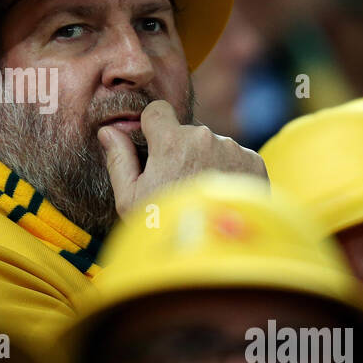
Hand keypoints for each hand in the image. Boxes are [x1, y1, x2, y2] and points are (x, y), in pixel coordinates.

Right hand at [97, 99, 266, 219]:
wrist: (214, 252)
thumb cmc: (165, 228)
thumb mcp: (129, 199)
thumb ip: (118, 159)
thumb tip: (108, 132)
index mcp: (172, 141)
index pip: (158, 110)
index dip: (152, 127)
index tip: (152, 147)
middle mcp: (205, 137)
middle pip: (186, 132)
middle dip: (181, 151)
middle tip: (177, 184)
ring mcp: (233, 149)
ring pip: (212, 145)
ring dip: (206, 161)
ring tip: (201, 196)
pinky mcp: (254, 162)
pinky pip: (235, 158)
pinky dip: (228, 172)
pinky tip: (220, 198)